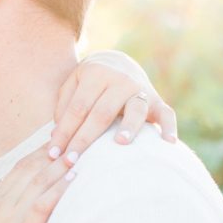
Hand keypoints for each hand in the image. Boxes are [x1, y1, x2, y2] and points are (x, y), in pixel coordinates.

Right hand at [0, 146, 73, 222]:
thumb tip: (7, 214)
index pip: (15, 170)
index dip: (36, 154)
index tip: (54, 141)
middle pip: (28, 169)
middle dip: (51, 150)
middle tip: (73, 134)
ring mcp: (7, 220)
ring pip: (37, 182)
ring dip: (59, 164)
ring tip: (80, 150)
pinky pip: (42, 204)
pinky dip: (59, 188)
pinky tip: (74, 178)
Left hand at [49, 51, 176, 162]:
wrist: (118, 61)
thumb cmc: (88, 82)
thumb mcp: (72, 84)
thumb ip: (64, 106)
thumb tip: (56, 136)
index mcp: (96, 74)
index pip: (77, 108)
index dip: (64, 132)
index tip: (53, 154)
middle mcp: (120, 80)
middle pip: (101, 113)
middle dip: (85, 139)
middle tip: (72, 161)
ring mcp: (140, 90)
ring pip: (134, 110)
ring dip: (129, 126)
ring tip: (121, 143)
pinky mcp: (157, 100)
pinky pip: (166, 114)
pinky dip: (169, 127)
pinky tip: (167, 143)